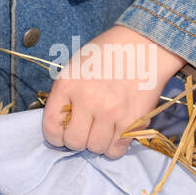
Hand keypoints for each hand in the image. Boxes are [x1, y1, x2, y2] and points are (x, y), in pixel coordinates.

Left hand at [42, 25, 188, 158]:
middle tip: (87, 131)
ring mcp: (110, 111)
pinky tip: (117, 134)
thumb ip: (66, 94)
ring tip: (104, 130)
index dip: (56, 137)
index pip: (51, 127)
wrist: (144, 45)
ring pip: (96, 148)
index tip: (63, 134)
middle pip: (74, 142)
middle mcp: (87, 100)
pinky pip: (117, 149)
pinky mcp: (132, 120)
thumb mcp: (76, 67)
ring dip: (98, 144)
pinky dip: (115, 147)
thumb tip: (63, 123)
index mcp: (67, 85)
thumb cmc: (107, 53)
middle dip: (78, 141)